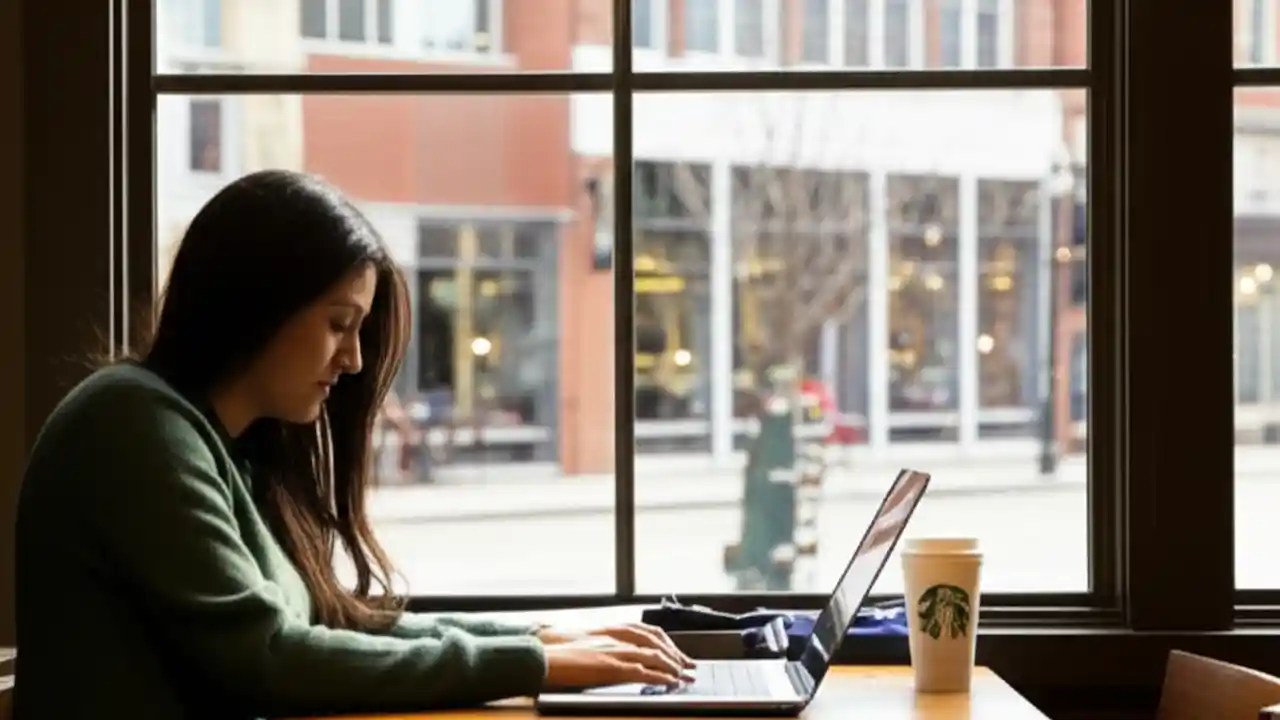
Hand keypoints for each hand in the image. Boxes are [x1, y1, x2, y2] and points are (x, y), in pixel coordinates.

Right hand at [536, 622, 695, 670]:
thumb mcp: (591, 645)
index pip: (650, 633)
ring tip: (685, 677)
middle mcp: (618, 638)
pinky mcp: (611, 667)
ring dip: (673, 667)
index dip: (669, 644)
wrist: (545, 657)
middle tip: (691, 668)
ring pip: (654, 656)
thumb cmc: (563, 654)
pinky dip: (660, 677)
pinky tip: (669, 683)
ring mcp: (616, 652)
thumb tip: (624, 659)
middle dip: (677, 656)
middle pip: (657, 643)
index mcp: (614, 630)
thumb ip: (610, 647)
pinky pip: (643, 672)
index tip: (680, 654)